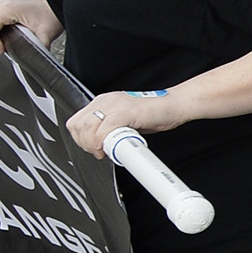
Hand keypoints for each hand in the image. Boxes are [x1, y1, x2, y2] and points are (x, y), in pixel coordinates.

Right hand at [0, 0, 60, 52]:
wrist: (57, 6)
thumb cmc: (52, 15)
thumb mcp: (46, 34)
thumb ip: (37, 49)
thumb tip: (32, 62)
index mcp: (7, 9)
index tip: (3, 49)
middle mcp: (1, 5)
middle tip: (3, 48)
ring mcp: (0, 6)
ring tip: (3, 43)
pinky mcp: (1, 10)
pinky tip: (2, 38)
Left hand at [67, 87, 189, 157]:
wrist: (176, 106)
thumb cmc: (155, 115)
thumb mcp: (125, 120)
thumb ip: (110, 128)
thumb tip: (101, 145)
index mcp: (104, 101)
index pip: (76, 122)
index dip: (80, 139)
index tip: (92, 149)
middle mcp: (106, 100)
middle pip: (77, 125)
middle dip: (84, 143)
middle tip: (98, 152)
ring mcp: (115, 104)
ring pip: (87, 127)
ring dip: (92, 144)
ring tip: (105, 150)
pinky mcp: (126, 111)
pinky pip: (104, 128)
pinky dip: (103, 140)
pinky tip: (110, 147)